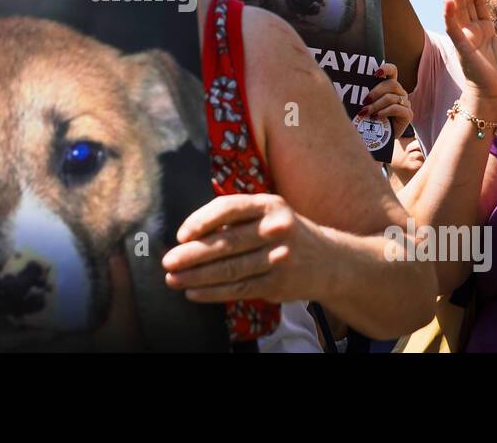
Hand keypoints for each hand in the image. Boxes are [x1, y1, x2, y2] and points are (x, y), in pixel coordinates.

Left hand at [162, 193, 328, 303]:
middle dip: (192, 254)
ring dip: (197, 276)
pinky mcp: (277, 283)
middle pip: (227, 243)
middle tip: (168, 262)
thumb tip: (189, 235)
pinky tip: (194, 292)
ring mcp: (279, 258)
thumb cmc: (285, 232)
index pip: (230, 209)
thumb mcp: (269, 213)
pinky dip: (213, 292)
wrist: (328, 261)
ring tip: (174, 279)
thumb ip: (236, 219)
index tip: (181, 234)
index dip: (202, 221)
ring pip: (230, 269)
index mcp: (269, 205)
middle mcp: (276, 229)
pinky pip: (239, 289)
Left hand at [359, 62, 411, 137]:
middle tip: (364, 101)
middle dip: (375, 92)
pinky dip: (384, 112)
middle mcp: (400, 92)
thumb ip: (362, 94)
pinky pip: (397, 108)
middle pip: (392, 84)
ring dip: (376, 105)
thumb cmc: (368, 118)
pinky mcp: (408, 114)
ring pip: (391, 97)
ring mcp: (405, 103)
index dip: (386, 68)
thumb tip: (347, 86)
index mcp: (390, 86)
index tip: (376, 73)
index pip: (393, 70)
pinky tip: (376, 117)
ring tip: (365, 112)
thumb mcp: (365, 104)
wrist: (378, 138)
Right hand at [444, 0, 496, 100]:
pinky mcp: (462, 47)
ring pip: (459, 10)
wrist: (495, 94)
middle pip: (467, 2)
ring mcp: (466, 38)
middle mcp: (472, 31)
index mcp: (484, 29)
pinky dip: (449, 15)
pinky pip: (454, 29)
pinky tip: (447, 0)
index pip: (478, 3)